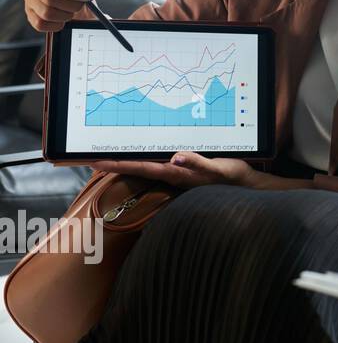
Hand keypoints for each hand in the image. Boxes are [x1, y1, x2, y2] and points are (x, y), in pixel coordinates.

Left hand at [89, 152, 275, 189]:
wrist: (243, 185)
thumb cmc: (231, 176)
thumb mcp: (218, 168)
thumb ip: (197, 163)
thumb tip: (175, 157)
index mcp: (175, 172)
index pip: (140, 167)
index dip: (117, 164)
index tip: (96, 160)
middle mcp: (171, 173)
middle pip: (135, 167)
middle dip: (113, 163)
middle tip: (89, 157)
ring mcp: (175, 173)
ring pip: (143, 166)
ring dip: (124, 161)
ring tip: (105, 156)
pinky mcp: (180, 170)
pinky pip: (155, 165)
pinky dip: (141, 161)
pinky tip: (136, 157)